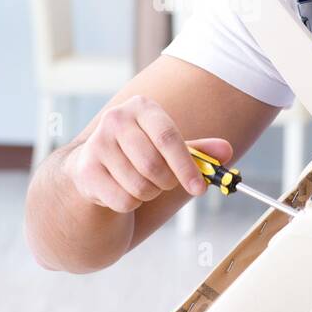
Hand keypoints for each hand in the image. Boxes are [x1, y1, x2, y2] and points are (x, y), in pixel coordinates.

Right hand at [65, 95, 232, 213]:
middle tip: (165, 183)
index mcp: (141, 107)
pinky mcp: (86, 170)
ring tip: (141, 183)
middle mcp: (115, 119)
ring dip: (149, 194)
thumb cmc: (139, 153)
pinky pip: (123, 200)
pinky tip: (122, 189)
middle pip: (154, 165)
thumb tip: (226, 151)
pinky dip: (131, 203)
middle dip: (167, 183)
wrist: (94, 165)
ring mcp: (97, 144)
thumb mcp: (168, 147)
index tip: (199, 189)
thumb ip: (198, 151)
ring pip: (140, 187)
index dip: (187, 167)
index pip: (168, 137)